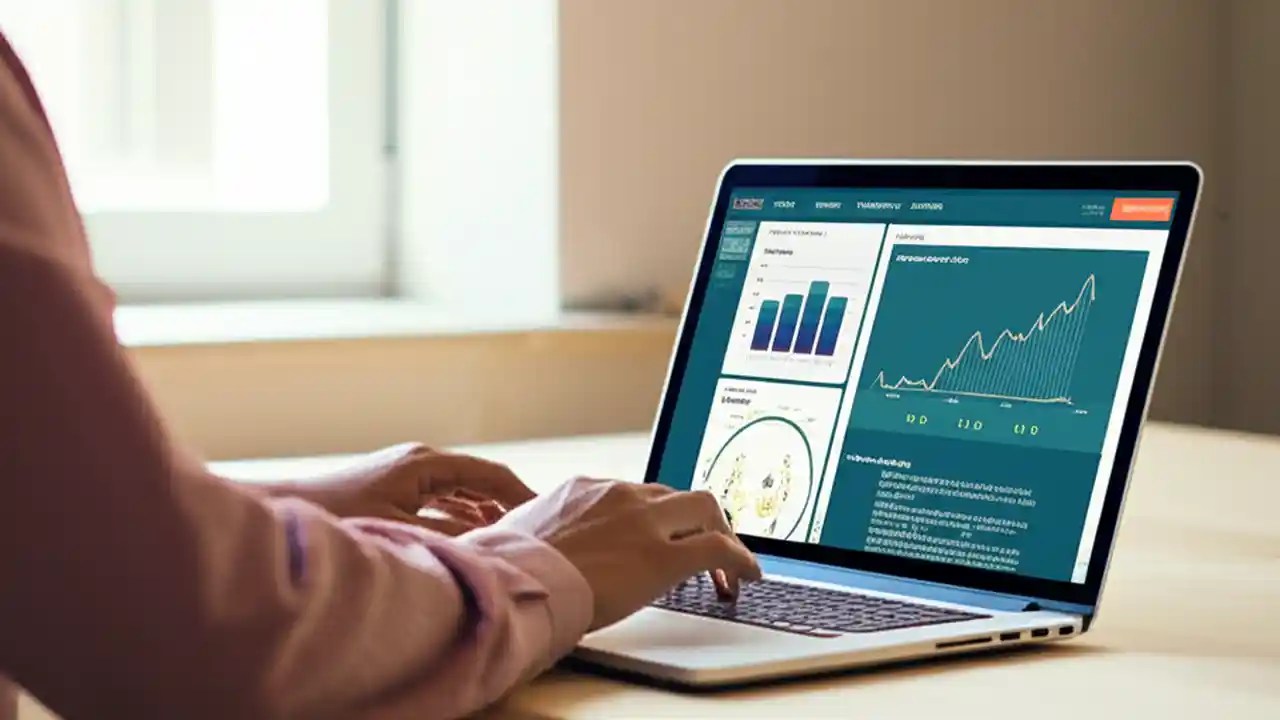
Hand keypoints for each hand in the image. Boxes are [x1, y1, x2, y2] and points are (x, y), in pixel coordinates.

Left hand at [275, 443, 535, 534]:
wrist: (287, 512)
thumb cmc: (340, 518)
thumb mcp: (403, 531)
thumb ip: (450, 539)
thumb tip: (491, 548)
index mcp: (427, 463)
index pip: (491, 474)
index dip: (521, 495)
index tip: (547, 515)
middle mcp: (421, 463)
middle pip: (480, 481)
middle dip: (508, 505)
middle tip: (538, 530)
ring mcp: (407, 475)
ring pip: (461, 493)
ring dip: (485, 514)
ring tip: (514, 538)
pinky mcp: (394, 490)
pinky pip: (442, 502)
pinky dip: (462, 518)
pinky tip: (475, 537)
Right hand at [490, 477, 761, 630]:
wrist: (512, 582)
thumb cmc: (502, 568)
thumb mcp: (513, 534)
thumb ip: (532, 533)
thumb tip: (514, 546)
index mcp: (583, 489)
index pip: (635, 494)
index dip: (655, 517)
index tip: (660, 535)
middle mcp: (618, 495)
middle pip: (675, 495)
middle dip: (694, 521)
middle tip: (705, 548)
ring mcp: (643, 521)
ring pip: (704, 510)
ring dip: (721, 537)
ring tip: (731, 568)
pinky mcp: (661, 555)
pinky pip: (718, 548)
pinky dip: (740, 560)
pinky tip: (746, 576)